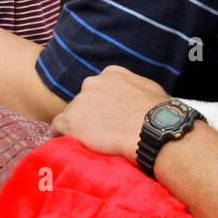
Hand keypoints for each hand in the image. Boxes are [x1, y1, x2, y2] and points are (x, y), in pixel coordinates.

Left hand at [49, 65, 170, 162]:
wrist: (154, 130)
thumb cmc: (159, 113)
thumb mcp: (149, 89)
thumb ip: (134, 87)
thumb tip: (137, 96)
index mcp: (111, 74)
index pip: (98, 87)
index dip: (102, 103)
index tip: (109, 116)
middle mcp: (92, 83)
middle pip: (84, 99)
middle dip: (90, 113)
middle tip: (102, 131)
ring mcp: (80, 101)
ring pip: (72, 114)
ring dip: (79, 126)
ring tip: (92, 142)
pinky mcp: (71, 120)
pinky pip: (58, 127)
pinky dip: (62, 135)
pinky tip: (71, 144)